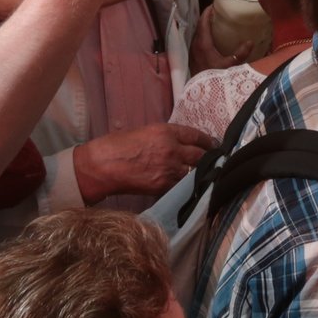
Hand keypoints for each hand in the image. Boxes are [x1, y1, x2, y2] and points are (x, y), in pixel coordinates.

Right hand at [73, 122, 213, 201]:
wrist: (102, 166)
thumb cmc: (117, 146)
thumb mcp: (144, 132)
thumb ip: (164, 137)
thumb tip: (178, 144)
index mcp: (166, 131)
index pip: (196, 136)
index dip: (207, 142)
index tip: (213, 145)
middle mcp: (172, 149)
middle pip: (202, 155)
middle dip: (210, 159)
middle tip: (215, 162)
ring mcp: (169, 169)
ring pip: (194, 173)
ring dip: (200, 174)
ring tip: (205, 176)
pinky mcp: (163, 186)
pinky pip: (181, 186)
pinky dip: (186, 186)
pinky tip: (189, 186)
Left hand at [190, 4, 257, 72]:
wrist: (203, 93)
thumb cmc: (215, 76)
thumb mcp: (230, 65)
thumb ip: (240, 53)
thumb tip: (251, 42)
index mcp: (203, 43)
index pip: (203, 22)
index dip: (207, 12)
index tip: (213, 5)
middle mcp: (195, 45)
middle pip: (199, 26)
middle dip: (206, 18)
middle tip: (216, 13)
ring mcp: (193, 51)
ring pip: (197, 34)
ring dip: (204, 27)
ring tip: (215, 24)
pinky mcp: (193, 57)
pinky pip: (197, 41)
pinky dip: (203, 36)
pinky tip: (211, 39)